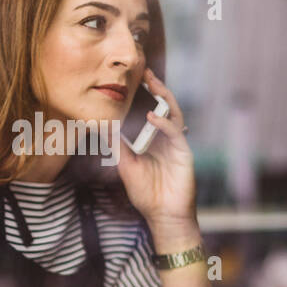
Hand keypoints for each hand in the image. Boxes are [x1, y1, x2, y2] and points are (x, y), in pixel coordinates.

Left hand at [115, 69, 199, 247]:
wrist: (164, 217)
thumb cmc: (147, 194)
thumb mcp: (126, 166)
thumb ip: (118, 146)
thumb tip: (102, 127)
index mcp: (153, 140)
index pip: (149, 111)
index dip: (143, 95)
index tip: (132, 78)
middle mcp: (166, 138)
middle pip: (163, 106)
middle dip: (155, 87)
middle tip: (144, 69)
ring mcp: (176, 144)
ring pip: (173, 113)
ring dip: (163, 97)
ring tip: (152, 82)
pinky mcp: (184, 153)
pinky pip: (176, 132)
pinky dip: (164, 123)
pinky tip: (153, 115)